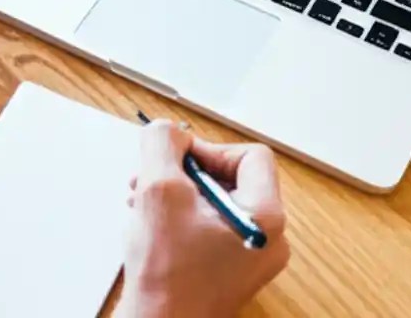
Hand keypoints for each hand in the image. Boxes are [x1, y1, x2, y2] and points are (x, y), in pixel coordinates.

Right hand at [118, 121, 289, 317]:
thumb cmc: (166, 278)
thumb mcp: (158, 191)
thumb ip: (163, 145)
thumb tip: (169, 132)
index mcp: (266, 218)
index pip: (250, 156)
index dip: (209, 149)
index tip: (176, 159)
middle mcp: (267, 239)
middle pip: (230, 178)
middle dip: (184, 173)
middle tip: (151, 179)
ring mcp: (250, 257)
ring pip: (216, 202)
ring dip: (177, 194)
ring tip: (143, 203)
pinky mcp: (230, 270)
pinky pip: (210, 227)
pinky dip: (181, 219)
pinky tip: (152, 227)